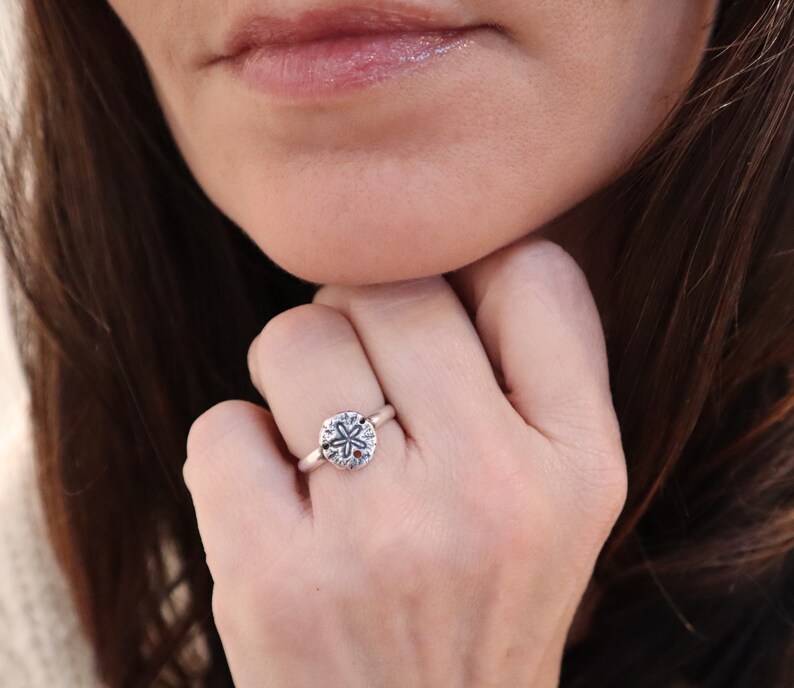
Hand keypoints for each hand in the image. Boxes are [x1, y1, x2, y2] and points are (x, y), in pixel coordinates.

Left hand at [183, 236, 627, 686]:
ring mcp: (382, 538)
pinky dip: (235, 453)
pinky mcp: (278, 582)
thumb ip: (528, 375)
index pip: (535, 274)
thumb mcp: (559, 502)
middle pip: (394, 290)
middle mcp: (492, 492)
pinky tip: (274, 506)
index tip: (439, 312)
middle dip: (358, 313)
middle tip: (358, 372)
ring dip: (289, 373)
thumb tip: (444, 255)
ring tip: (312, 433)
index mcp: (577, 465)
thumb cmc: (479, 603)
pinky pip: (222, 428)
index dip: (471, 271)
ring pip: (296, 339)